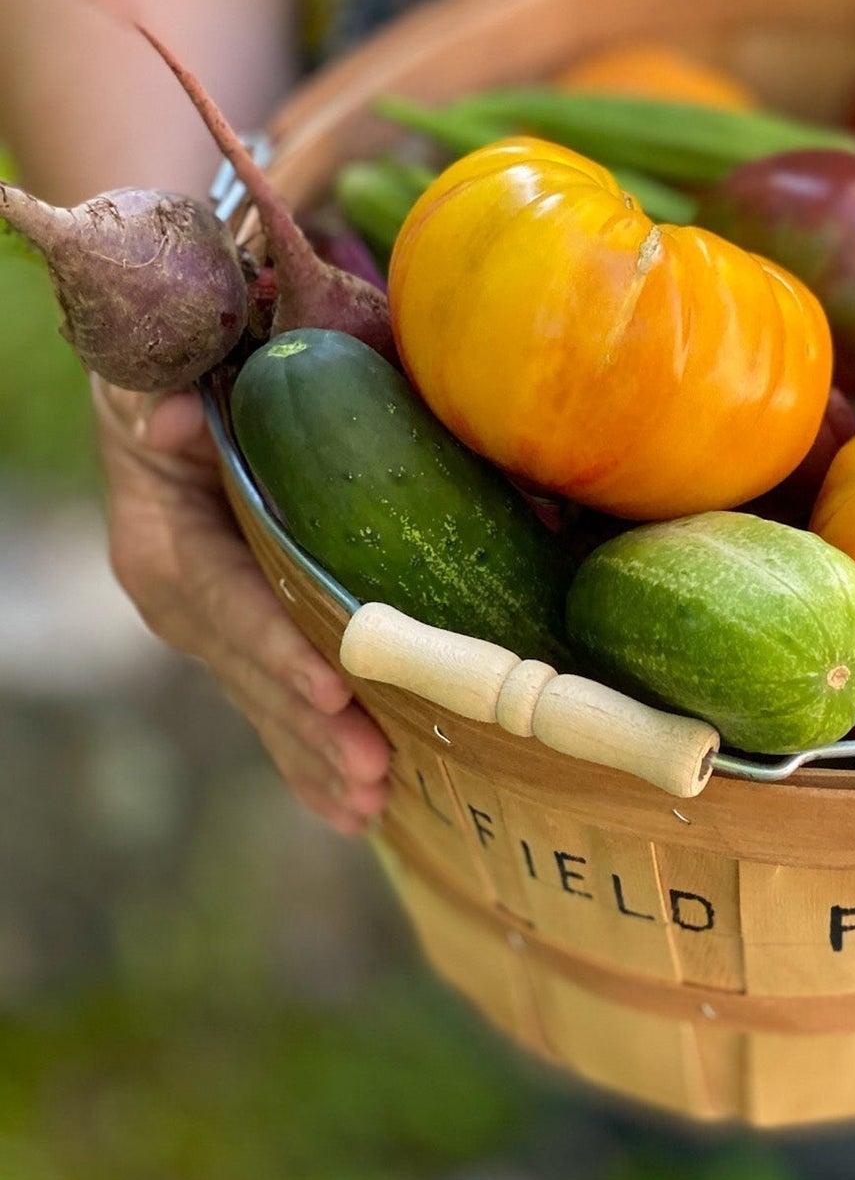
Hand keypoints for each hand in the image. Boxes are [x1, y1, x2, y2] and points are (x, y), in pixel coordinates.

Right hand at [96, 380, 390, 833]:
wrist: (177, 386)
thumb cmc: (182, 370)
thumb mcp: (156, 369)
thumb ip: (155, 390)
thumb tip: (167, 420)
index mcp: (164, 544)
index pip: (225, 604)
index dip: (275, 647)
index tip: (331, 686)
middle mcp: (184, 601)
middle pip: (252, 673)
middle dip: (309, 729)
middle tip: (374, 774)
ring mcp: (217, 629)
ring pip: (268, 703)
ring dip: (317, 757)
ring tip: (374, 805)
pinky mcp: (250, 638)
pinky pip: (279, 704)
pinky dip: (311, 755)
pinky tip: (354, 810)